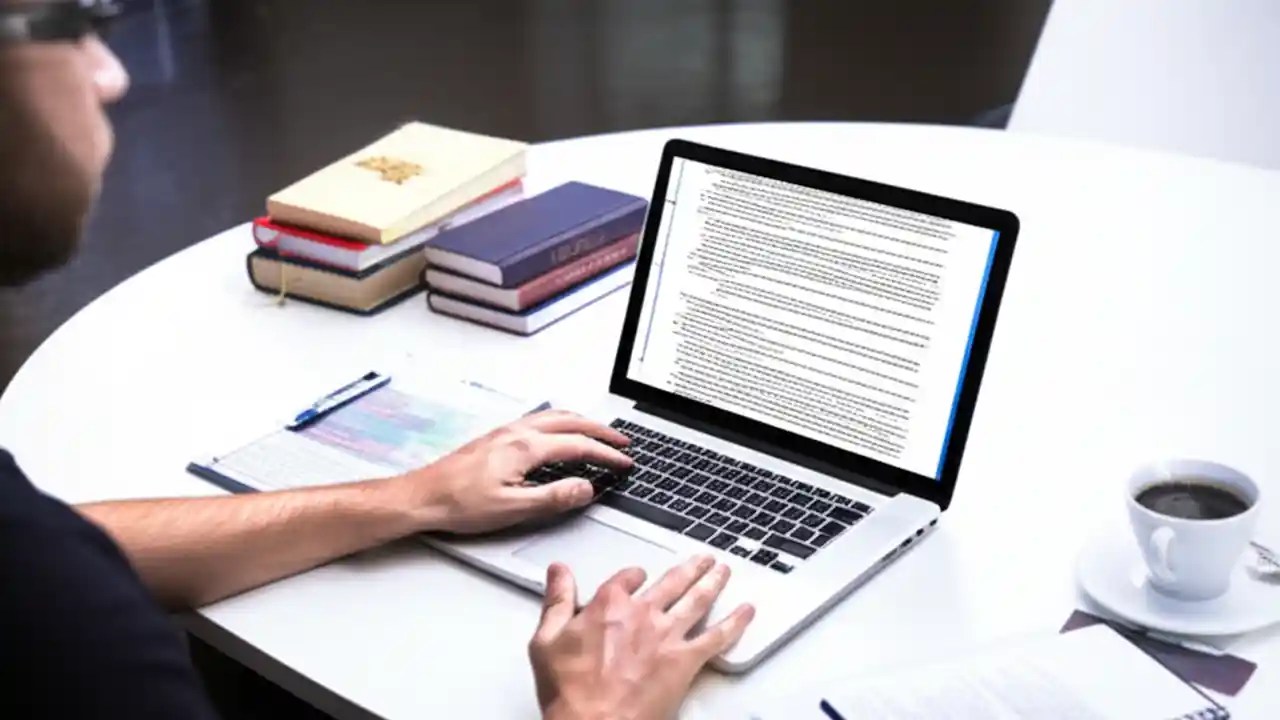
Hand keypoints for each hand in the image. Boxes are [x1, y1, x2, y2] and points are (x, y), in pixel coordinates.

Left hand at [390, 410, 632, 533]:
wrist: (423, 496)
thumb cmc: (459, 504)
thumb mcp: (513, 508)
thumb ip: (554, 497)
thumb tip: (585, 488)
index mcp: (526, 447)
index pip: (578, 446)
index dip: (606, 454)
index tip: (625, 462)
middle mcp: (517, 433)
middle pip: (570, 422)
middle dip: (601, 431)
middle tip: (622, 442)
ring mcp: (506, 432)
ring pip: (554, 416)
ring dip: (582, 423)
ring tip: (598, 434)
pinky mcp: (496, 438)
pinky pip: (539, 420)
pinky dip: (561, 423)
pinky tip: (559, 434)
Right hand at [529, 557, 755, 719]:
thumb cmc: (570, 691)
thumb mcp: (546, 640)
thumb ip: (556, 600)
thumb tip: (558, 570)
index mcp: (608, 604)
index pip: (626, 577)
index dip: (633, 575)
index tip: (638, 575)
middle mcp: (642, 613)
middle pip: (671, 582)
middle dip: (689, 568)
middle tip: (702, 560)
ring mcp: (667, 635)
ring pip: (697, 599)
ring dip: (712, 582)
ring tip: (724, 571)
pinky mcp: (685, 660)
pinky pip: (717, 636)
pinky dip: (735, 622)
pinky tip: (747, 612)